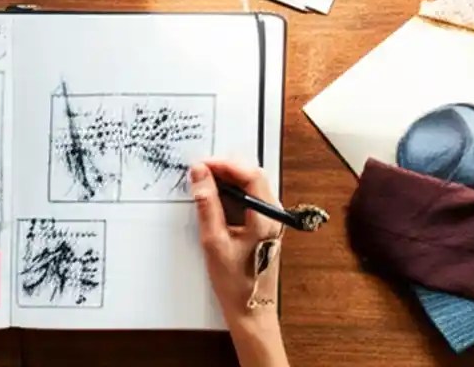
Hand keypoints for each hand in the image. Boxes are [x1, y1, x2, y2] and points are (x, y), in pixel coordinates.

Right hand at [191, 160, 288, 366]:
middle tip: (200, 172)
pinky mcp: (263, 225)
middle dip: (225, 168)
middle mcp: (273, 214)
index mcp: (266, 217)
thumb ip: (207, 205)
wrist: (251, 310)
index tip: (203, 164)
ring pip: (250, 185)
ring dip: (227, 180)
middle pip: (252, 176)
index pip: (250, 174)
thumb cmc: (236, 283)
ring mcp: (270, 219)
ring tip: (203, 183)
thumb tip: (200, 176)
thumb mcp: (214, 242)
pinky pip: (248, 198)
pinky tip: (213, 199)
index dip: (225, 164)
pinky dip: (230, 192)